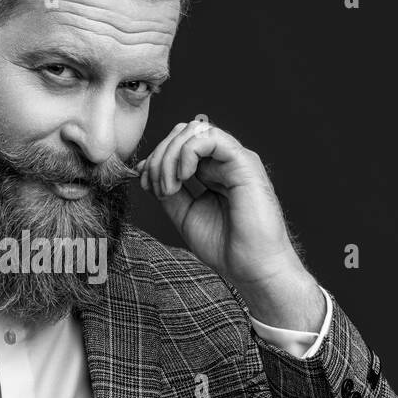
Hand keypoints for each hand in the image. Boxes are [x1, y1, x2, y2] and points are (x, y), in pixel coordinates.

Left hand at [137, 119, 322, 328]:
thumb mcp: (184, 214)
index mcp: (210, 172)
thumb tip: (145, 168)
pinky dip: (187, 152)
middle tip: (157, 188)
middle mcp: (223, 161)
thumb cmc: (224, 247)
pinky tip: (183, 177)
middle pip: (182, 132)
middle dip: (159, 156)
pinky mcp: (244, 162)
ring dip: (170, 156)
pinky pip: (209, 136)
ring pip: (193, 130)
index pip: (177, 145)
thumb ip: (167, 190)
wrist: (252, 267)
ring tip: (169, 187)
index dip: (155, 159)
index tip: (145, 185)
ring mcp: (235, 159)